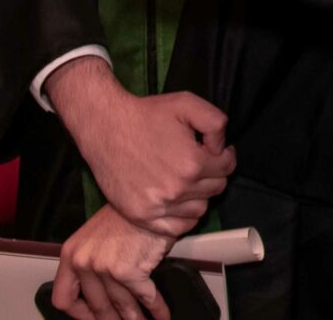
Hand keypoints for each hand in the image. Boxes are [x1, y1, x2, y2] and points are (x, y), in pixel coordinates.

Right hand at [47, 57, 235, 236]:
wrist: (105, 127)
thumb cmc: (146, 114)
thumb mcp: (187, 103)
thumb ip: (216, 123)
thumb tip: (222, 148)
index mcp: (192, 164)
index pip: (228, 167)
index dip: (225, 155)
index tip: (215, 150)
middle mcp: (177, 190)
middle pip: (216, 188)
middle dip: (213, 173)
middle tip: (200, 162)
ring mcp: (158, 207)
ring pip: (199, 209)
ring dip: (199, 195)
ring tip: (188, 179)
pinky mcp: (141, 216)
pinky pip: (177, 228)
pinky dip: (183, 217)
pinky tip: (179, 201)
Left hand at [50, 205, 173, 319]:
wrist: (148, 197)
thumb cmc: (127, 213)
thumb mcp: (96, 236)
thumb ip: (91, 261)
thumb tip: (101, 290)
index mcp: (71, 255)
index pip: (64, 299)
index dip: (79, 314)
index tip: (93, 318)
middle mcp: (84, 264)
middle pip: (97, 307)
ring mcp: (106, 269)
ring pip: (122, 306)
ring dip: (135, 319)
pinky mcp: (129, 271)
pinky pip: (145, 298)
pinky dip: (157, 310)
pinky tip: (163, 316)